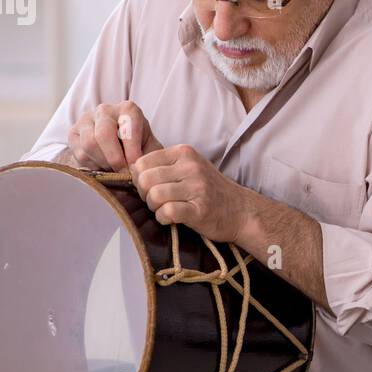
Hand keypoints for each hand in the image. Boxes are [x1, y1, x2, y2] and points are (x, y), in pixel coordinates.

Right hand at [66, 101, 162, 171]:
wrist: (119, 145)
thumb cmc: (138, 146)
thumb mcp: (150, 148)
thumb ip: (150, 157)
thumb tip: (139, 171)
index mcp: (128, 109)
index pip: (128, 126)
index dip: (132, 150)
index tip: (135, 167)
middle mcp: (105, 110)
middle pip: (104, 134)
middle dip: (115, 158)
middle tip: (123, 174)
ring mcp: (86, 119)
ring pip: (89, 144)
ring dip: (103, 163)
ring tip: (115, 170)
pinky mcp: (73, 133)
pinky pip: (80, 153)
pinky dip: (92, 166)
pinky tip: (103, 167)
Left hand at [131, 144, 249, 241]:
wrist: (241, 211)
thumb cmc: (209, 190)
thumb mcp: (189, 167)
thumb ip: (164, 165)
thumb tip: (130, 171)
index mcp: (184, 152)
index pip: (142, 162)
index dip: (139, 178)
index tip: (150, 188)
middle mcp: (191, 167)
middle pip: (145, 179)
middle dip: (145, 194)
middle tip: (156, 201)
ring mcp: (197, 188)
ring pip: (155, 195)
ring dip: (154, 207)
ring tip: (165, 209)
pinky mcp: (199, 210)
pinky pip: (167, 212)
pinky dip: (164, 218)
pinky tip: (172, 218)